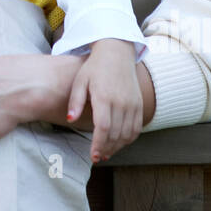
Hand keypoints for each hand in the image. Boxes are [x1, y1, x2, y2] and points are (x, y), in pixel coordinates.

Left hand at [67, 39, 143, 162]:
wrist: (116, 53)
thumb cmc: (94, 67)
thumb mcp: (80, 81)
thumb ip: (76, 101)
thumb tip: (70, 120)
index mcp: (104, 96)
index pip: (103, 128)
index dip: (99, 144)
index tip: (93, 155)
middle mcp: (121, 102)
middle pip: (116, 134)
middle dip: (107, 149)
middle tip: (98, 157)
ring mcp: (132, 103)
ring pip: (128, 134)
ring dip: (118, 147)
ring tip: (107, 152)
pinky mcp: (139, 104)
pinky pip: (137, 128)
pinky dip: (129, 139)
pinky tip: (119, 143)